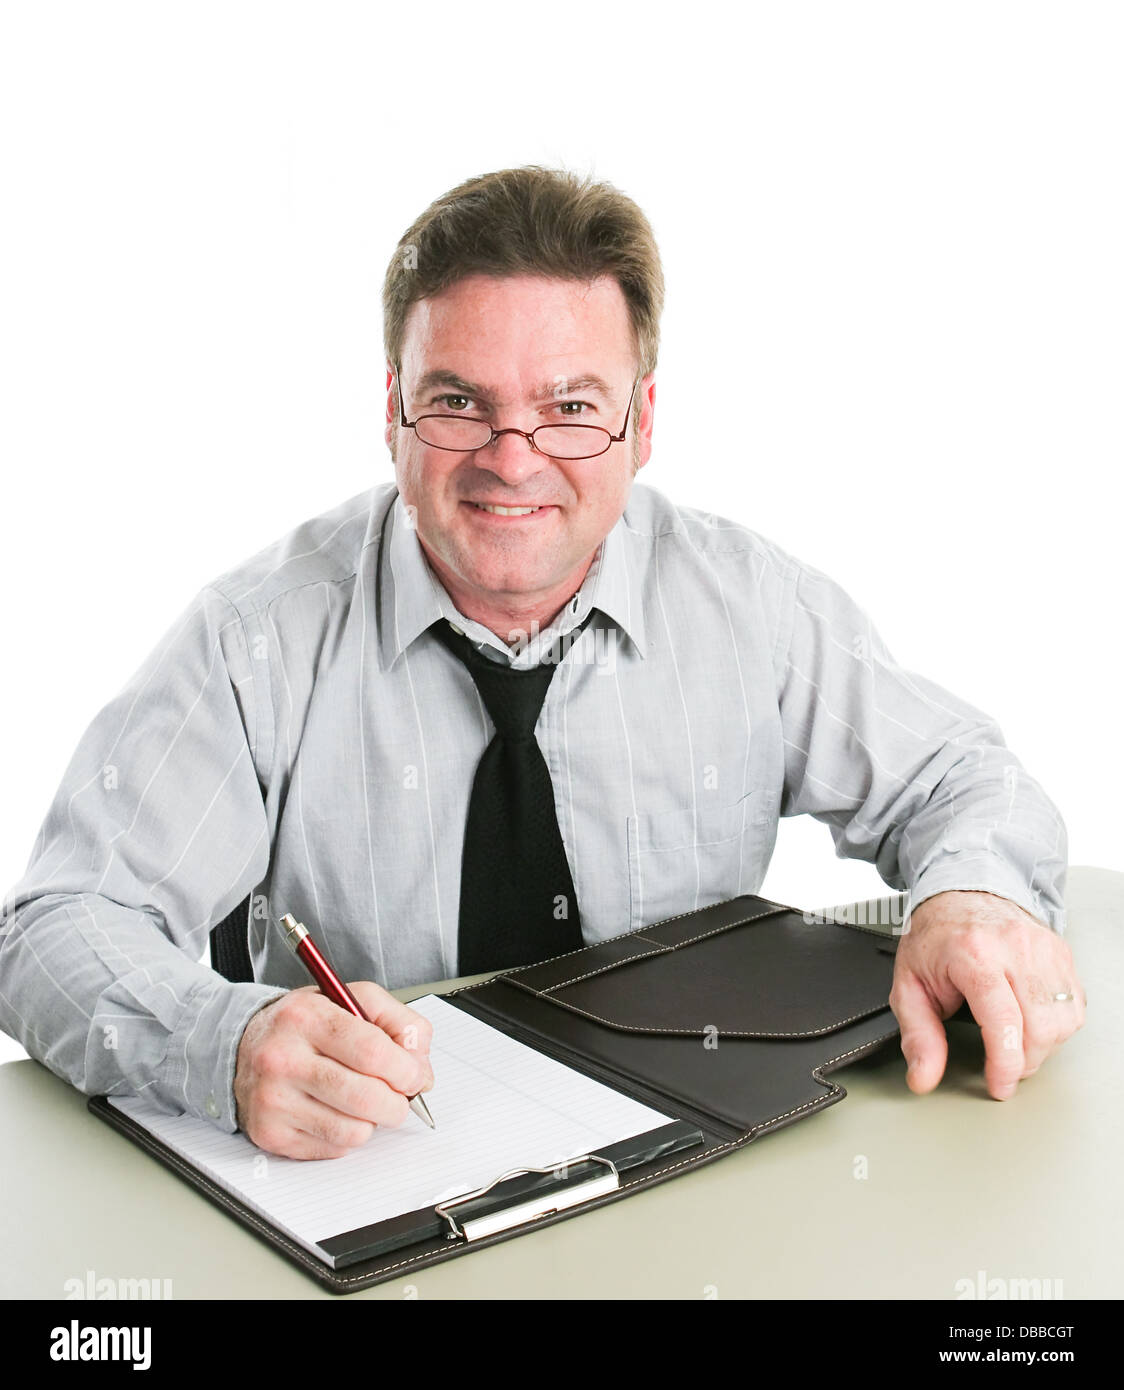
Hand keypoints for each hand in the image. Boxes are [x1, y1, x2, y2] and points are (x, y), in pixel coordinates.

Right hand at [233, 982, 434, 1157]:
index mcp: (306, 1018)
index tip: (416, 1076)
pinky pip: (333, 1149)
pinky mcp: (270, 1134)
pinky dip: (347, 1135)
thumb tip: (420, 1065)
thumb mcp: (351, 999)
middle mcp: (283, 1059)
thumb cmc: (304, 1024)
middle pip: (364, 1097)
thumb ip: (397, 1021)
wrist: (243, 1046)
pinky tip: (336, 1111)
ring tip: (362, 1099)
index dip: (405, 1069)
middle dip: (397, 1103)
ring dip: (372, 1121)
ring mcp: (273, 1100)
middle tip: (400, 1096)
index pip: (370, 1051)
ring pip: (353, 1131)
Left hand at [889, 890, 1084, 1099]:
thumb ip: (918, 1035)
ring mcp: (1043, 948)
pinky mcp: (1062, 953)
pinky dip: (1057, 1026)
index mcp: (973, 953)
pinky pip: (1074, 1006)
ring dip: (1042, 1046)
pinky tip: (1031, 1022)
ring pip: (1063, 1021)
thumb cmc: (935, 937)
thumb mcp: (909, 984)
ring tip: (1014, 1042)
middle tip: (1002, 1067)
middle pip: (1040, 1027)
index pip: (1003, 1020)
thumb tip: (924, 1077)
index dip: (1005, 1063)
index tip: (999, 1086)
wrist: (961, 893)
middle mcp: (1015, 947)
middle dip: (1023, 1061)